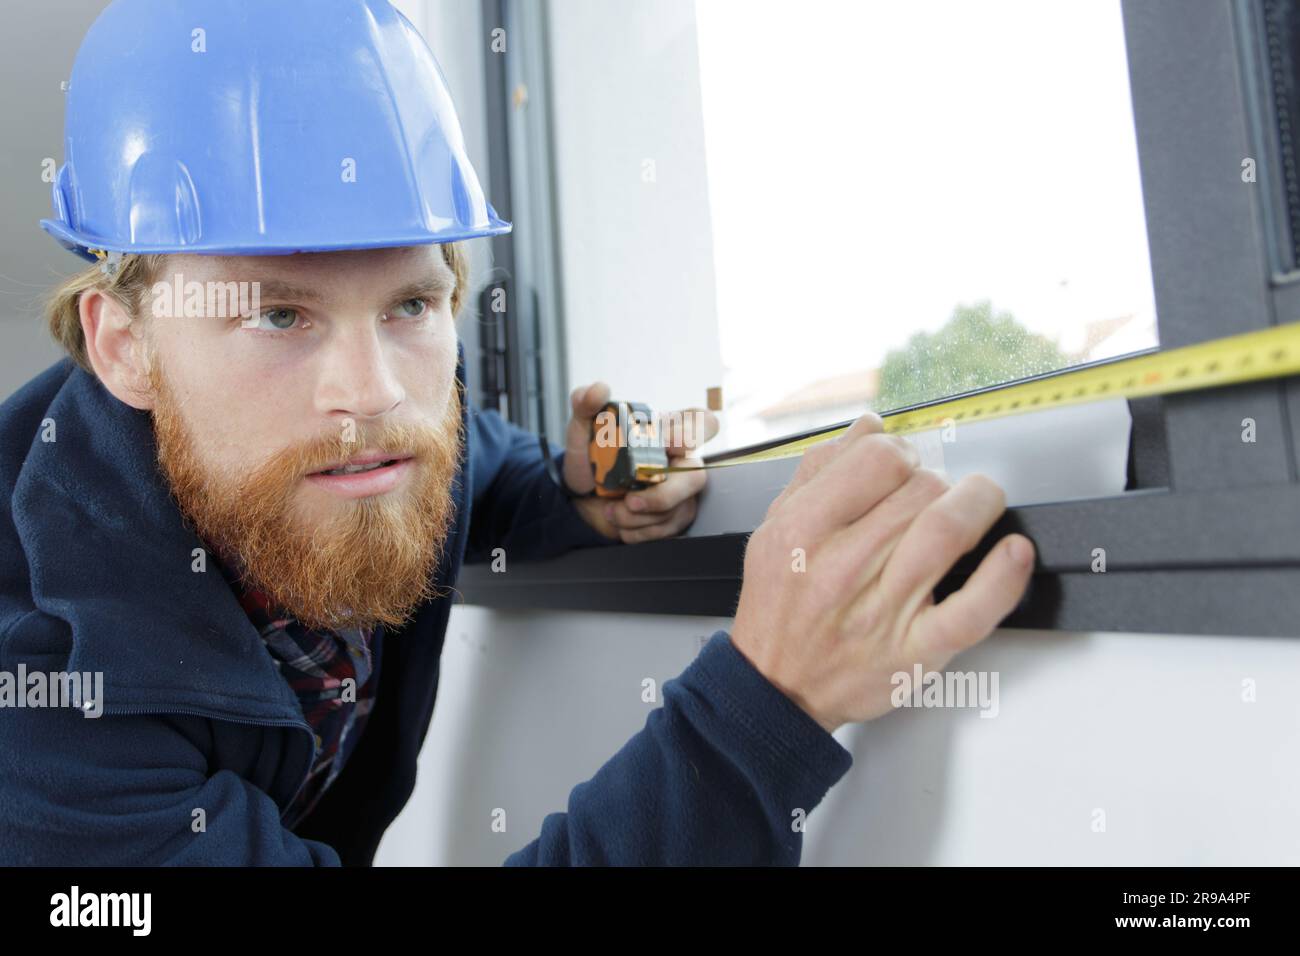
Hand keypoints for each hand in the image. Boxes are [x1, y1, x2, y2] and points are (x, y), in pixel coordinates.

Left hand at [563, 382, 718, 543]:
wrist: (580, 497)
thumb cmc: (589, 458)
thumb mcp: (581, 428)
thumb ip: (585, 403)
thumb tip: (597, 390)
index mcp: (666, 431)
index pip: (701, 423)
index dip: (694, 432)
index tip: (670, 443)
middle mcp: (680, 460)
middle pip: (696, 477)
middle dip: (663, 496)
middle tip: (630, 502)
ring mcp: (680, 491)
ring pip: (677, 510)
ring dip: (638, 518)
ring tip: (610, 510)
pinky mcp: (674, 517)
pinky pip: (667, 531)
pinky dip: (638, 532)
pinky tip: (620, 522)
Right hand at [730, 411, 1034, 734]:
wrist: (778, 685)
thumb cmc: (779, 606)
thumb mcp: (774, 528)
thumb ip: (818, 471)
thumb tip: (870, 428)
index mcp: (804, 530)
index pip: (877, 459)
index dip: (901, 451)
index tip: (904, 465)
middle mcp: (841, 567)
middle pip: (920, 488)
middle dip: (935, 479)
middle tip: (930, 494)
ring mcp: (883, 611)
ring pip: (948, 532)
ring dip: (977, 502)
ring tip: (978, 500)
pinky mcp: (916, 650)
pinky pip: (972, 610)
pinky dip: (1002, 578)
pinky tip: (1012, 551)